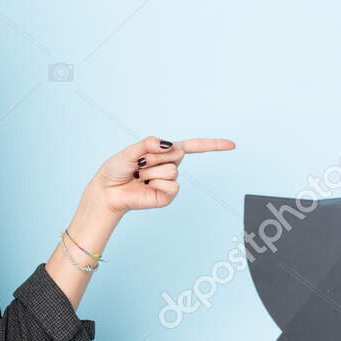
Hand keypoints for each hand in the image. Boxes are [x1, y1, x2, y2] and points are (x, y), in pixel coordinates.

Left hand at [88, 135, 235, 214]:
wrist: (107, 191)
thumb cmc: (117, 170)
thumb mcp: (131, 150)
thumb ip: (150, 144)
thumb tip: (170, 145)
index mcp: (165, 152)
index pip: (193, 146)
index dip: (212, 145)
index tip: (232, 145)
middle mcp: (170, 166)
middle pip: (175, 154)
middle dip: (154, 156)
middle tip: (139, 165)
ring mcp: (169, 182)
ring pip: (171, 170)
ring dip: (151, 172)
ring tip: (139, 177)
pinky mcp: (167, 196)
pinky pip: (171, 186)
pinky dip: (155, 185)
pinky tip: (144, 188)